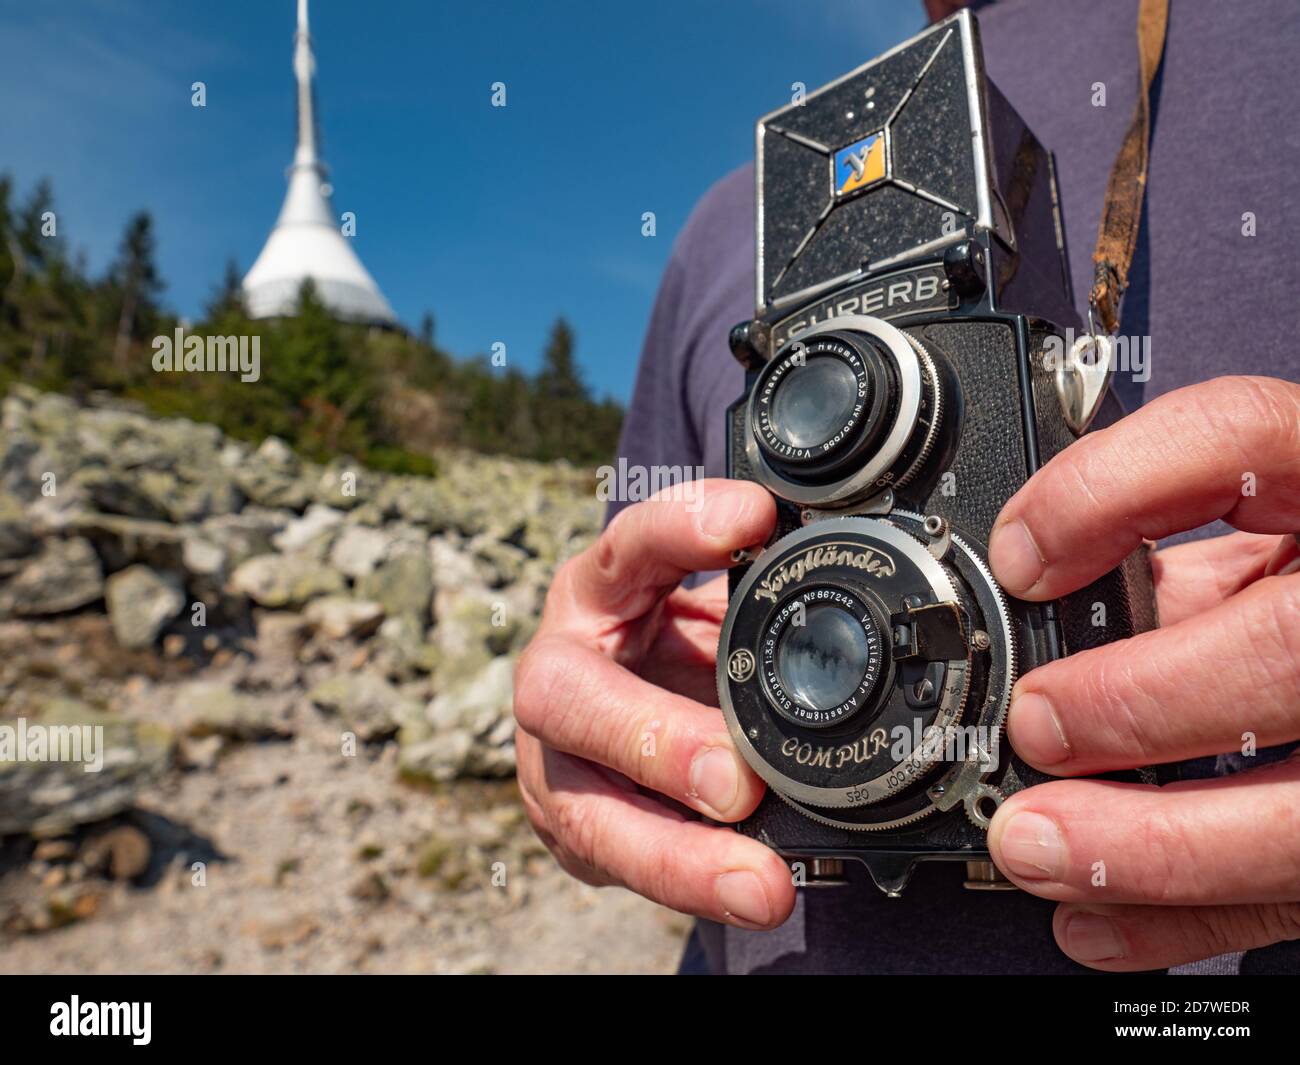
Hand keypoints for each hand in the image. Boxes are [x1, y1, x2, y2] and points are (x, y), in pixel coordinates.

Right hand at [513, 480, 796, 929]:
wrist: (628, 701)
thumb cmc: (670, 645)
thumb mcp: (706, 605)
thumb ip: (752, 592)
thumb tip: (845, 559)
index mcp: (600, 591)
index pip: (628, 545)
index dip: (680, 529)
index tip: (753, 518)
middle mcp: (563, 669)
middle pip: (571, 697)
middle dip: (655, 740)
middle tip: (738, 782)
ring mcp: (557, 759)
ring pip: (591, 810)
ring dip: (676, 853)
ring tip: (760, 883)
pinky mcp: (576, 827)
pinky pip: (622, 864)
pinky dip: (687, 880)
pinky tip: (744, 893)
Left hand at [985, 376, 1299, 970]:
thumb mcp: (1266, 529)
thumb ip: (1179, 551)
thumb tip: (1035, 588)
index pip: (1241, 439)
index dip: (1113, 492)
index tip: (1020, 556)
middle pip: (1291, 648)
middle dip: (1142, 700)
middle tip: (1035, 725)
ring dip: (1155, 846)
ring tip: (1036, 843)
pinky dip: (1189, 918)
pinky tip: (1096, 916)